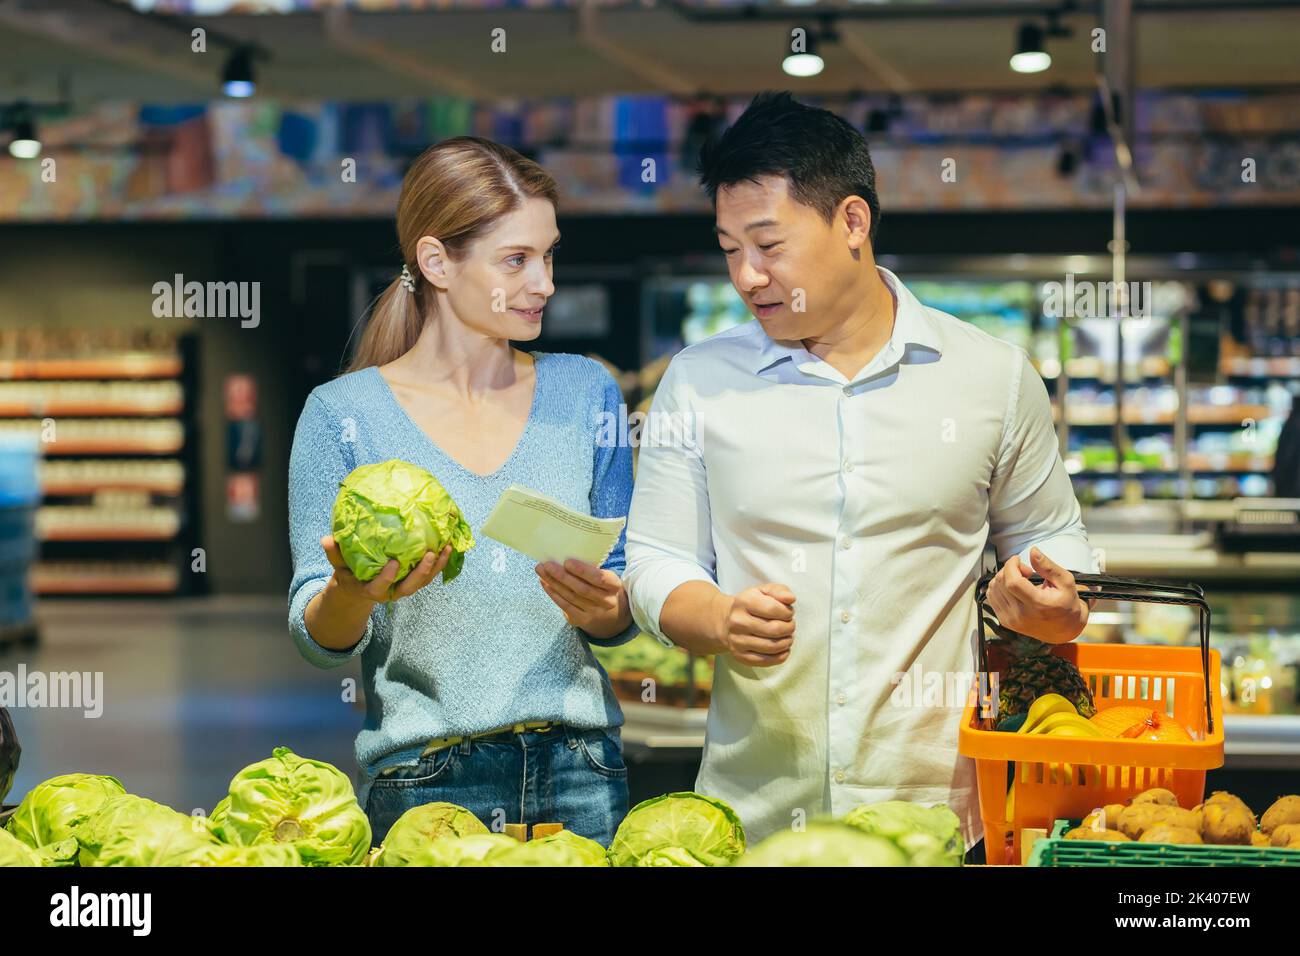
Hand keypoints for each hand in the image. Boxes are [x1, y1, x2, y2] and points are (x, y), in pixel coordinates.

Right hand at [321, 535, 452, 605]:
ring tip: (446, 548)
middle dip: (420, 573)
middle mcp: (390, 592)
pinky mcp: (413, 581)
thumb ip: (334, 554)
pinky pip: (429, 574)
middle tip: (429, 555)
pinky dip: (439, 563)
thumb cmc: (349, 574)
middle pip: (409, 587)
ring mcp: (403, 587)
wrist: (359, 589)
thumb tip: (326, 539)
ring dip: (436, 567)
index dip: (387, 578)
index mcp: (370, 590)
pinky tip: (448, 546)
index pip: (379, 588)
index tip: (393, 563)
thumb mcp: (339, 566)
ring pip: (423, 582)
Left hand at [535, 558, 630, 639]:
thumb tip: (564, 556)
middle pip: (582, 589)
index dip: (582, 571)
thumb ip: (591, 569)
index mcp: (614, 586)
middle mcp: (607, 601)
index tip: (567, 561)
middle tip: (547, 564)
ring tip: (542, 571)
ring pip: (571, 597)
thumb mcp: (605, 577)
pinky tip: (545, 583)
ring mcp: (595, 613)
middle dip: (562, 576)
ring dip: (554, 583)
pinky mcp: (583, 620)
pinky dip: (553, 594)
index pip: (599, 578)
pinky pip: (566, 606)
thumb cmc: (603, 587)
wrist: (611, 613)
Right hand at [718, 583, 795, 666]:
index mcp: (744, 602)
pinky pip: (767, 661)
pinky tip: (783, 649)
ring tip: (787, 636)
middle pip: (775, 629)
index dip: (788, 612)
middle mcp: (737, 622)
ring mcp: (737, 641)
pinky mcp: (740, 656)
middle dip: (789, 628)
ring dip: (787, 642)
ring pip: (772, 646)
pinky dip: (780, 656)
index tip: (788, 612)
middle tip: (790, 625)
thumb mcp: (764, 591)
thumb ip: (780, 591)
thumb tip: (791, 599)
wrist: (727, 621)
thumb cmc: (752, 604)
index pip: (774, 609)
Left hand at [986, 548, 1088, 643]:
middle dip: (1010, 569)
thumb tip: (1033, 552)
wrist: (1063, 629)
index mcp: (1037, 605)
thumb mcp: (1065, 582)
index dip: (1011, 565)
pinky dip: (999, 587)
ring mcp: (1011, 620)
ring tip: (1021, 581)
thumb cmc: (1066, 605)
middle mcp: (1021, 614)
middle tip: (1025, 572)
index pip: (1012, 582)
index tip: (1017, 559)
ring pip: (993, 588)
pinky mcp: (1005, 621)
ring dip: (1004, 578)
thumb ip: (1048, 566)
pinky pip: (991, 597)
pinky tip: (1013, 588)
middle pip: (1001, 582)